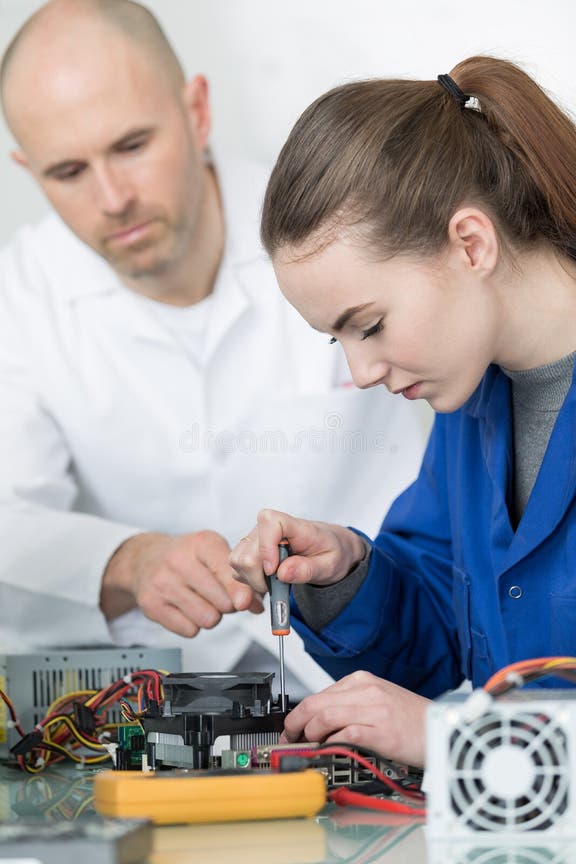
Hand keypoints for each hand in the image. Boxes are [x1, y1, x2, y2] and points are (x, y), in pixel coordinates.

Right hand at [100, 530, 263, 637]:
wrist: (145, 558)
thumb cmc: (188, 557)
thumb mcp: (214, 554)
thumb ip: (239, 578)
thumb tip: (258, 606)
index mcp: (202, 543)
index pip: (228, 573)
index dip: (242, 591)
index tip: (247, 601)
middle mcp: (179, 561)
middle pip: (224, 602)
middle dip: (228, 605)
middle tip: (218, 595)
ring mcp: (162, 583)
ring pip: (208, 619)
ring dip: (211, 616)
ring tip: (201, 600)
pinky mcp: (151, 604)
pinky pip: (190, 630)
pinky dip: (193, 624)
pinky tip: (185, 608)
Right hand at [229, 508, 365, 594]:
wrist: (328, 549)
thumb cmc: (330, 552)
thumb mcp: (329, 565)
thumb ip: (307, 569)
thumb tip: (283, 573)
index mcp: (294, 525)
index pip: (269, 522)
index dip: (266, 548)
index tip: (273, 570)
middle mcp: (269, 528)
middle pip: (247, 554)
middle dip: (260, 579)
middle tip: (280, 587)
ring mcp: (255, 538)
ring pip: (238, 563)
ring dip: (254, 582)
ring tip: (275, 585)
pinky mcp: (248, 550)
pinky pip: (237, 570)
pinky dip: (249, 584)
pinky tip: (267, 585)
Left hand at [280, 670, 428, 766]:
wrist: (442, 730)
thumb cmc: (412, 720)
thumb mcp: (378, 702)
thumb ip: (350, 706)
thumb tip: (319, 722)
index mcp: (362, 681)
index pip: (319, 694)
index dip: (299, 714)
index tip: (292, 729)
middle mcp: (366, 690)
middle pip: (316, 703)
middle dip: (295, 723)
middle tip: (289, 740)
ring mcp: (374, 708)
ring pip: (325, 715)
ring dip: (309, 734)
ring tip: (305, 748)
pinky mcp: (381, 730)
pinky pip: (345, 733)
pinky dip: (329, 743)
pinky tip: (326, 751)